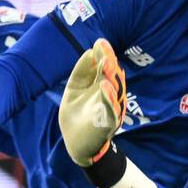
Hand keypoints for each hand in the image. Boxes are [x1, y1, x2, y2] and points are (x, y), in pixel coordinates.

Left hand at [58, 38, 126, 165]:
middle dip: (109, 63)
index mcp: (100, 85)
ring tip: (107, 64)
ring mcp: (109, 109)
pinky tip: (105, 86)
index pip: (104, 67)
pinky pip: (111, 109)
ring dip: (111, 77)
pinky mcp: (108, 123)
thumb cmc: (77, 116)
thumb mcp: (73, 90)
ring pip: (114, 91)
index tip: (100, 42)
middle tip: (105, 48)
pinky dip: (109, 98)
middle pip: (112, 76)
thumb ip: (81, 73)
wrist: (77, 145)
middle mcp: (108, 95)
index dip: (103, 55)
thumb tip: (89, 52)